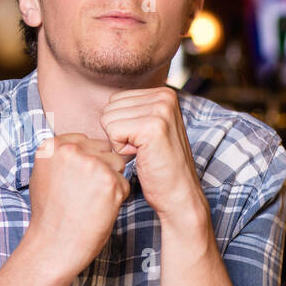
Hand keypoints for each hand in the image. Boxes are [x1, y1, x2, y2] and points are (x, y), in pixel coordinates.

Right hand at [27, 134, 130, 278]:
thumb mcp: (43, 175)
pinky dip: (117, 198)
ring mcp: (91, 164)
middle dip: (101, 169)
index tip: (77, 181)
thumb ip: (62, 157)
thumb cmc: (50, 216)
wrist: (53, 245)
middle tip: (84, 194)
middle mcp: (70, 150)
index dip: (87, 162)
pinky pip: (125, 183)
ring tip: (91, 201)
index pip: (86, 141)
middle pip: (104, 149)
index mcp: (52, 146)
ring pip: (117, 164)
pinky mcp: (109, 181)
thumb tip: (83, 147)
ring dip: (111, 182)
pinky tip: (99, 209)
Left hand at [99, 87, 204, 224]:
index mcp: (164, 92)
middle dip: (118, 133)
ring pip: (108, 119)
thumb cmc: (159, 166)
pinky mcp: (153, 126)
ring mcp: (161, 109)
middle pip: (109, 108)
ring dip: (120, 142)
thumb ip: (134, 110)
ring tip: (143, 152)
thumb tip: (106, 104)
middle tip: (143, 149)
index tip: (143, 141)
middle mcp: (165, 95)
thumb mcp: (149, 128)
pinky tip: (141, 156)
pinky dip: (121, 150)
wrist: (178, 193)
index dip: (121, 126)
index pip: (115, 100)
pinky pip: (113, 132)